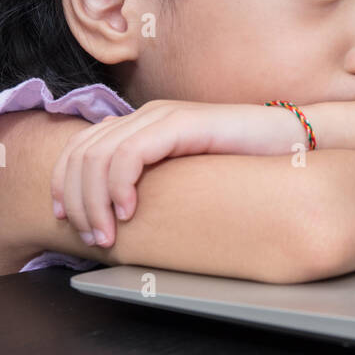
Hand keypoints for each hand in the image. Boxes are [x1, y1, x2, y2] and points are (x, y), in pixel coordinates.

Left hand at [51, 99, 307, 246]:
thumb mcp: (189, 175)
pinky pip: (131, 153)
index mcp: (143, 124)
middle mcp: (147, 115)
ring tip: (109, 233)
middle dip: (78, 202)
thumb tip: (121, 214)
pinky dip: (120, 185)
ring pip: (100, 156)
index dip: (63, 185)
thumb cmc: (245, 164)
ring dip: (95, 201)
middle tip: (94, 239)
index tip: (67, 222)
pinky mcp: (182, 123)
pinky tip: (130, 211)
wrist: (291, 140)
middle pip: (82, 154)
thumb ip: (158, 181)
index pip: (81, 148)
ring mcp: (163, 117)